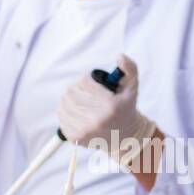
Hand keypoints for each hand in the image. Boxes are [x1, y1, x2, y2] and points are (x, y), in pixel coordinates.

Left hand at [57, 53, 160, 171]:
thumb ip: (129, 68)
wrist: (124, 138)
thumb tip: (119, 56)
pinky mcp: (75, 137)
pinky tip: (78, 112)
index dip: (87, 80)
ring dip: (71, 99)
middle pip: (71, 92)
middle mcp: (97, 119)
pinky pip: (61, 115)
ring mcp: (84, 130)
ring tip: (82, 101)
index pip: (84, 82)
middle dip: (78, 88)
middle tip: (86, 92)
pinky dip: (66, 111)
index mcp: (110, 106)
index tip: (94, 85)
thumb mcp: (132, 87)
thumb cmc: (126, 109)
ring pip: (64, 103)